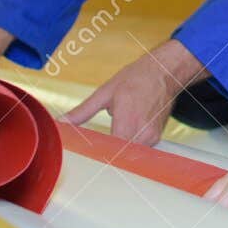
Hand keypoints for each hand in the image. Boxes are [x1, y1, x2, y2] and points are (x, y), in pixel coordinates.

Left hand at [62, 39, 205, 145]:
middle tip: (99, 142)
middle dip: (108, 149)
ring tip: (119, 126)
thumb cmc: (137, 78)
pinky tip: (130, 126)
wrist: (164, 72)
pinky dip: (132, 141)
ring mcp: (151, 136)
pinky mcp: (157, 137)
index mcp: (127, 121)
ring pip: (130, 153)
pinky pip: (139, 147)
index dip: (98, 153)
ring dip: (120, 145)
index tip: (89, 152)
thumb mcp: (105, 91)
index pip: (109, 150)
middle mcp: (141, 132)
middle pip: (119, 154)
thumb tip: (63, 121)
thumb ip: (83, 111)